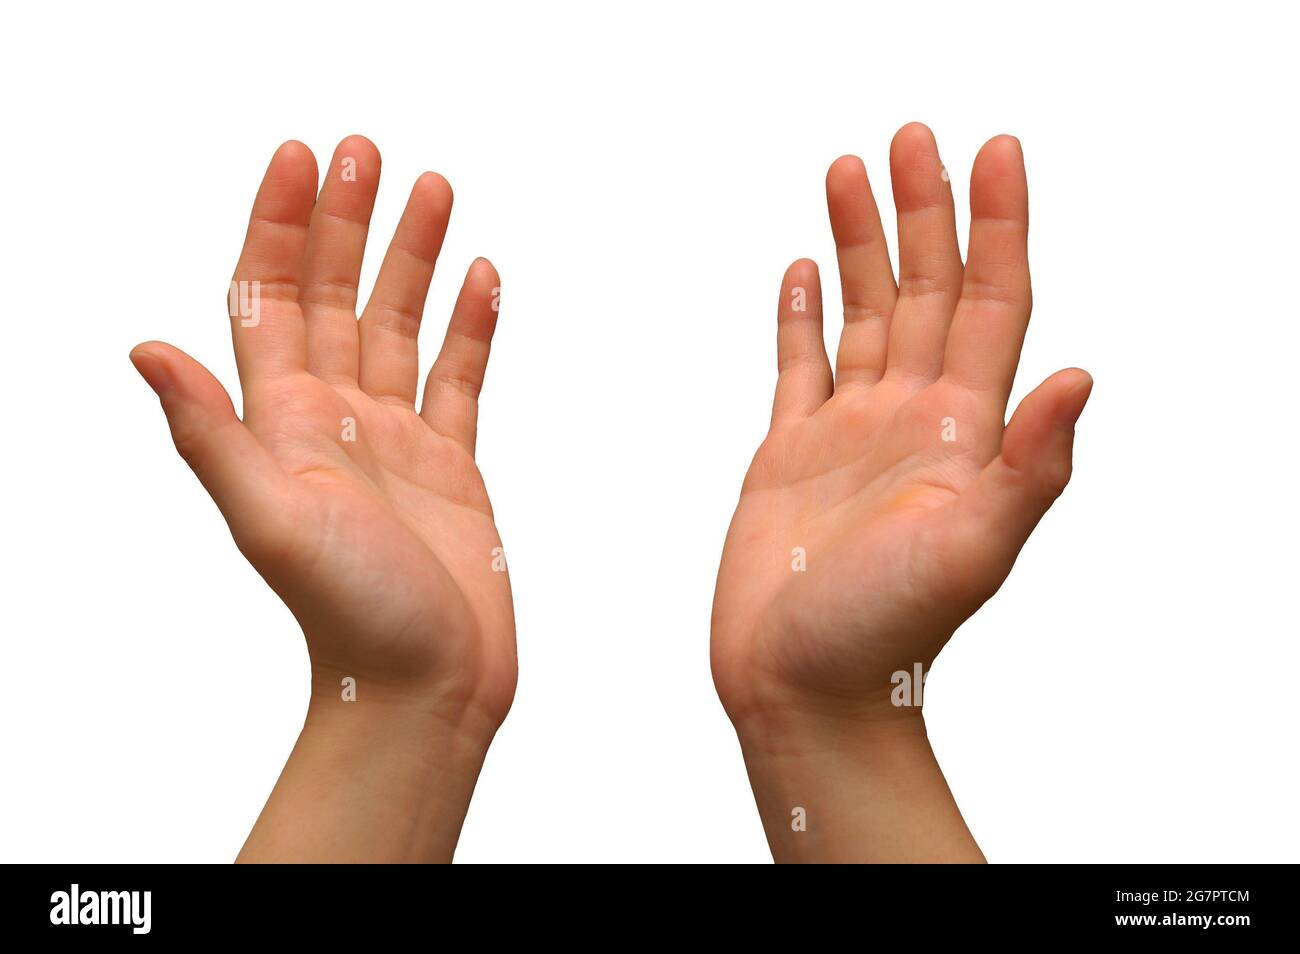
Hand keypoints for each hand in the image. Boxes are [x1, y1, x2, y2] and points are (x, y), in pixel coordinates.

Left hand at [131, 137, 514, 860]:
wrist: (426, 688)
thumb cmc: (352, 619)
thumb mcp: (273, 519)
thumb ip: (213, 434)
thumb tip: (145, 350)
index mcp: (283, 424)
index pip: (272, 300)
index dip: (280, 227)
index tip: (301, 158)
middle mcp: (333, 421)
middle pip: (337, 297)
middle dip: (348, 222)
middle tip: (366, 150)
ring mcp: (394, 440)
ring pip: (400, 327)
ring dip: (414, 259)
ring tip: (436, 190)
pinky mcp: (451, 465)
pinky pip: (459, 378)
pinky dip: (470, 326)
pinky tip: (481, 280)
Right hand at [711, 124, 1089, 860]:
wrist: (802, 686)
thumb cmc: (883, 634)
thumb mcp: (972, 549)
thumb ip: (1029, 466)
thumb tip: (1082, 376)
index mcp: (962, 431)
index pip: (991, 305)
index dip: (999, 228)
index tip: (995, 153)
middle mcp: (913, 419)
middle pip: (925, 291)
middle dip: (924, 212)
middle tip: (914, 137)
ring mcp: (849, 431)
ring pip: (861, 315)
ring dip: (859, 244)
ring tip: (851, 171)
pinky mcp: (790, 452)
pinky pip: (799, 365)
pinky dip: (801, 315)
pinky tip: (803, 270)